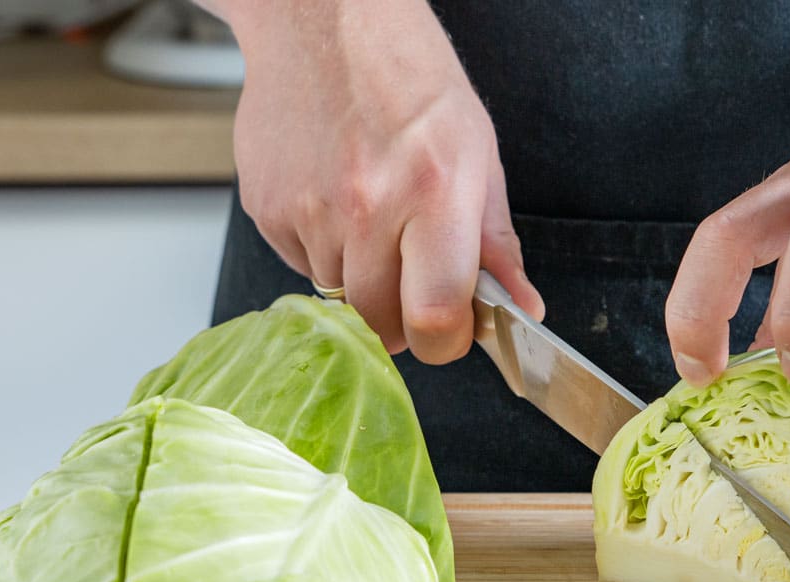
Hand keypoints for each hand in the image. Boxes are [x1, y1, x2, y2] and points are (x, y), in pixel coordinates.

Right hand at [217, 0, 542, 360]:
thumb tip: (523, 307)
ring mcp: (308, 210)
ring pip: (340, 301)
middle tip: (415, 278)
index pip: (435, 318)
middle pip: (381, 326)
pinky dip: (324, 253)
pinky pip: (302, 269)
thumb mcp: (478, 154)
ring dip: (362, 281)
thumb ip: (496, 244)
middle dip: (403, 320)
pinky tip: (336, 201)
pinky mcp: (266, 209)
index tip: (451, 330)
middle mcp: (367, 206)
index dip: (446, 341)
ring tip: (374, 219)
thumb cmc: (410, 79)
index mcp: (434, 192)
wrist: (325, 21)